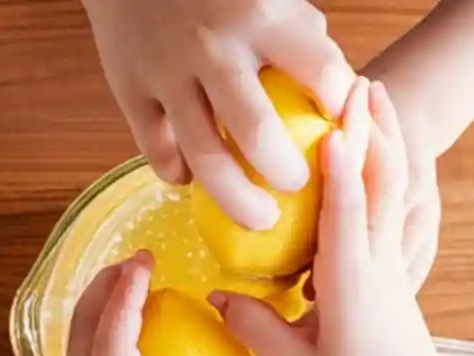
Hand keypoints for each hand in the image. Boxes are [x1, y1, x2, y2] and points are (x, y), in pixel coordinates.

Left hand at [20, 252, 244, 355]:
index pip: (112, 345)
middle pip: (86, 326)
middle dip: (110, 285)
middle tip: (142, 257)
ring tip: (135, 281)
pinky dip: (103, 333)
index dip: (127, 299)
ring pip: (80, 339)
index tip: (143, 263)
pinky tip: (129, 338)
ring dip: (103, 303)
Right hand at [83, 0, 353, 229]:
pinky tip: (195, 178)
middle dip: (287, 175)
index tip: (343, 134)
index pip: (322, 74)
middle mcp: (215, 47)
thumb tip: (341, 98)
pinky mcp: (130, 90)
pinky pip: (159, 153)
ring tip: (261, 217)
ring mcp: (168, 72)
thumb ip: (303, 39)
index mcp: (263, 16)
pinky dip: (181, 176)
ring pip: (204, 158)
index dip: (342, 111)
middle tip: (296, 187)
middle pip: (258, 134)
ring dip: (238, 200)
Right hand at [210, 80, 448, 355]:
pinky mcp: (395, 268)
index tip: (333, 125)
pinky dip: (385, 170)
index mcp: (352, 285)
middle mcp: (378, 264)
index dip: (339, 169)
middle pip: (381, 184)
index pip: (346, 216)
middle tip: (360, 84)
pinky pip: (393, 206)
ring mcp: (392, 263)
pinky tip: (374, 155)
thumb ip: (254, 327)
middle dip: (372, 130)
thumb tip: (216, 294)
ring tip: (375, 98)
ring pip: (393, 189)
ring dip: (386, 139)